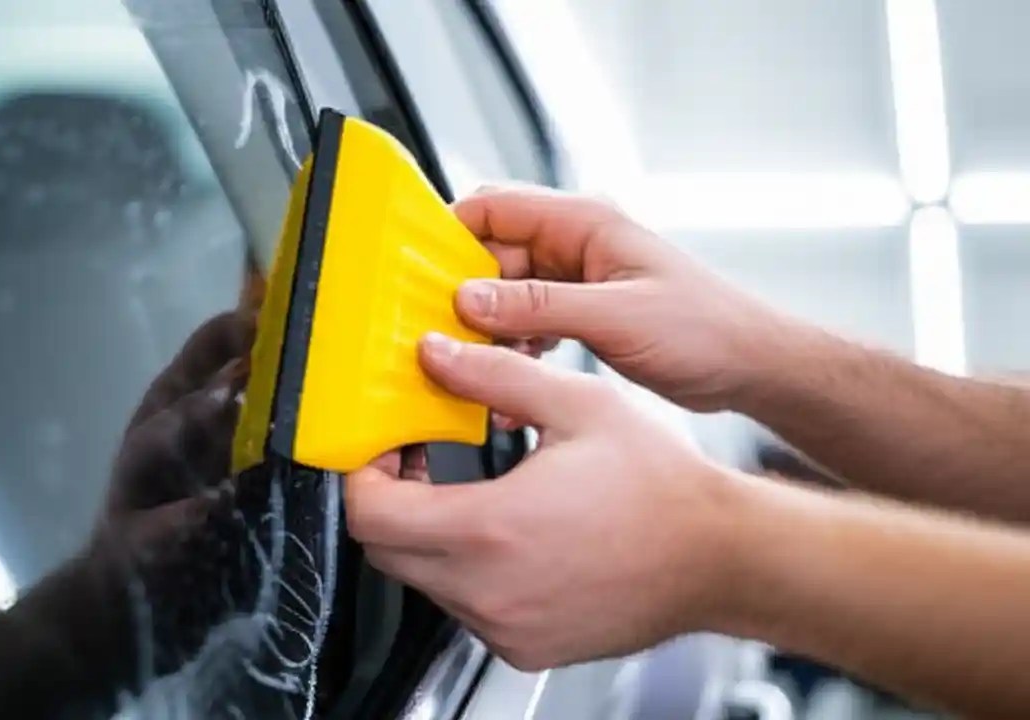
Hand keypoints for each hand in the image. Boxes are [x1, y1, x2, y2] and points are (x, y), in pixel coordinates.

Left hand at [345, 334, 742, 670]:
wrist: (720, 558)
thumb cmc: (661, 486)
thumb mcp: (576, 405)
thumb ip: (492, 377)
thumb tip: (435, 355)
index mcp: (489, 529)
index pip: (371, 516)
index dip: (363, 477)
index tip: (383, 452)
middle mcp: (488, 591)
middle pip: (386, 552)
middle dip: (390, 503)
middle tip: (420, 464)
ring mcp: (505, 628)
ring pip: (424, 581)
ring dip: (429, 536)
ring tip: (473, 493)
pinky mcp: (524, 648)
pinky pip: (466, 608)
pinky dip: (467, 573)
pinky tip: (509, 537)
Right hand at [452, 186, 792, 410]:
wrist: (749, 366)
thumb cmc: (705, 328)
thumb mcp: (613, 317)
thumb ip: (538, 307)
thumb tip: (470, 299)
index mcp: (584, 223)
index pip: (495, 206)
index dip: (450, 231)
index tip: (416, 267)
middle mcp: (576, 244)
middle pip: (492, 253)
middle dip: (463, 291)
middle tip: (439, 329)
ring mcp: (577, 280)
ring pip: (505, 292)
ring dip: (486, 325)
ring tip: (473, 361)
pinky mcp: (581, 314)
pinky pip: (527, 321)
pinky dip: (512, 346)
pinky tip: (508, 377)